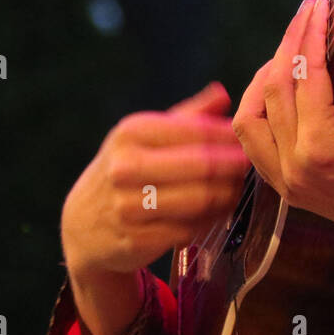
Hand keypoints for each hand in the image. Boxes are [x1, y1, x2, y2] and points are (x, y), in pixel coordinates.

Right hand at [60, 81, 251, 281]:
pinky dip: (210, 220)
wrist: (84, 223)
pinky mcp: (135, 241)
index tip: (246, 141)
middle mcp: (125, 167)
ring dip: (227, 195)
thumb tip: (223, 94)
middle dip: (234, 167)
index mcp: (132, 132)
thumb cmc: (127, 168)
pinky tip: (216, 212)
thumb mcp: (148, 135)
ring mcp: (127, 207)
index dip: (230, 137)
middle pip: (203, 166)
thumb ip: (189, 115)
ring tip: (236, 189)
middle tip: (249, 166)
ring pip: (200, 200)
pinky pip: (190, 229)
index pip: (198, 130)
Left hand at [232, 0, 333, 247]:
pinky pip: (257, 144)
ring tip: (292, 54)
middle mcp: (292, 167)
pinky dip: (264, 113)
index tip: (319, 4)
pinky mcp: (287, 189)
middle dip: (288, 47)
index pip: (304, 75)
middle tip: (307, 16)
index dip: (311, 33)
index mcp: (320, 148)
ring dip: (265, 81)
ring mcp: (285, 182)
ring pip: (251, 119)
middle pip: (272, 91)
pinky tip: (284, 92)